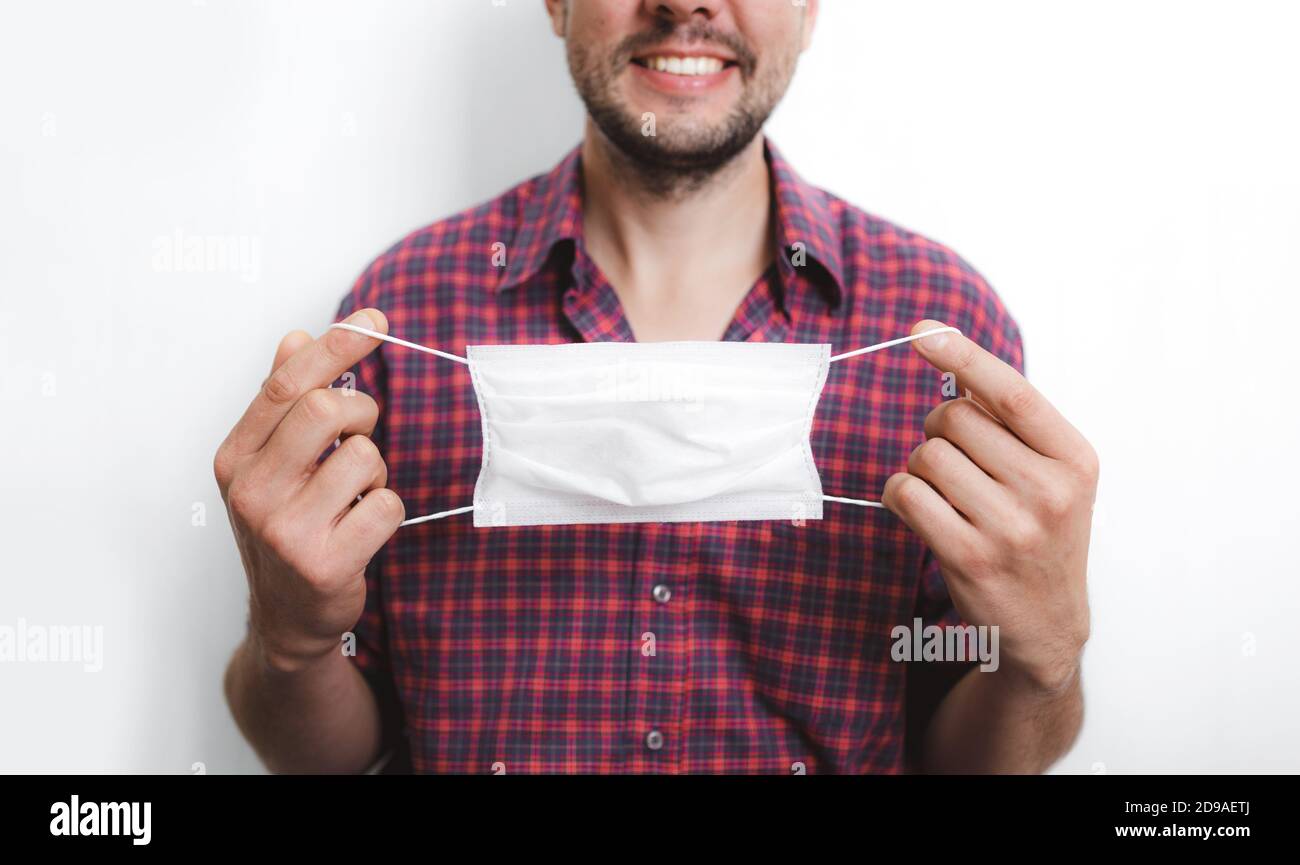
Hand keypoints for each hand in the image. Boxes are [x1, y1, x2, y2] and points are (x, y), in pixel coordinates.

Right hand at [213, 309, 403, 673]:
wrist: (288, 618)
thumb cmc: (286, 528)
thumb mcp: (270, 466)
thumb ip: (282, 403)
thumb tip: (295, 337)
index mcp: (235, 458)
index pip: (285, 385)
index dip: (335, 346)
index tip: (374, 321)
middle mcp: (252, 491)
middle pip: (327, 410)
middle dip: (362, 415)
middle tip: (360, 438)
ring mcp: (286, 530)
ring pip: (365, 458)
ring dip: (374, 473)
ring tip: (353, 498)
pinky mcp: (325, 562)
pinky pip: (386, 504)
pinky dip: (387, 510)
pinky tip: (362, 528)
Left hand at [883, 320, 1097, 693]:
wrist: (1046, 624)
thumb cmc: (1040, 535)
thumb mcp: (1054, 477)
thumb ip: (1014, 426)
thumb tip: (951, 359)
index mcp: (1074, 460)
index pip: (1012, 392)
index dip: (963, 355)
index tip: (924, 331)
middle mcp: (1049, 491)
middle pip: (953, 420)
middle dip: (937, 431)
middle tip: (955, 462)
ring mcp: (1010, 527)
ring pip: (925, 456)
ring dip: (919, 468)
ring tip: (946, 494)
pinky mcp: (970, 556)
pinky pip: (906, 495)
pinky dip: (900, 495)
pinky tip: (922, 511)